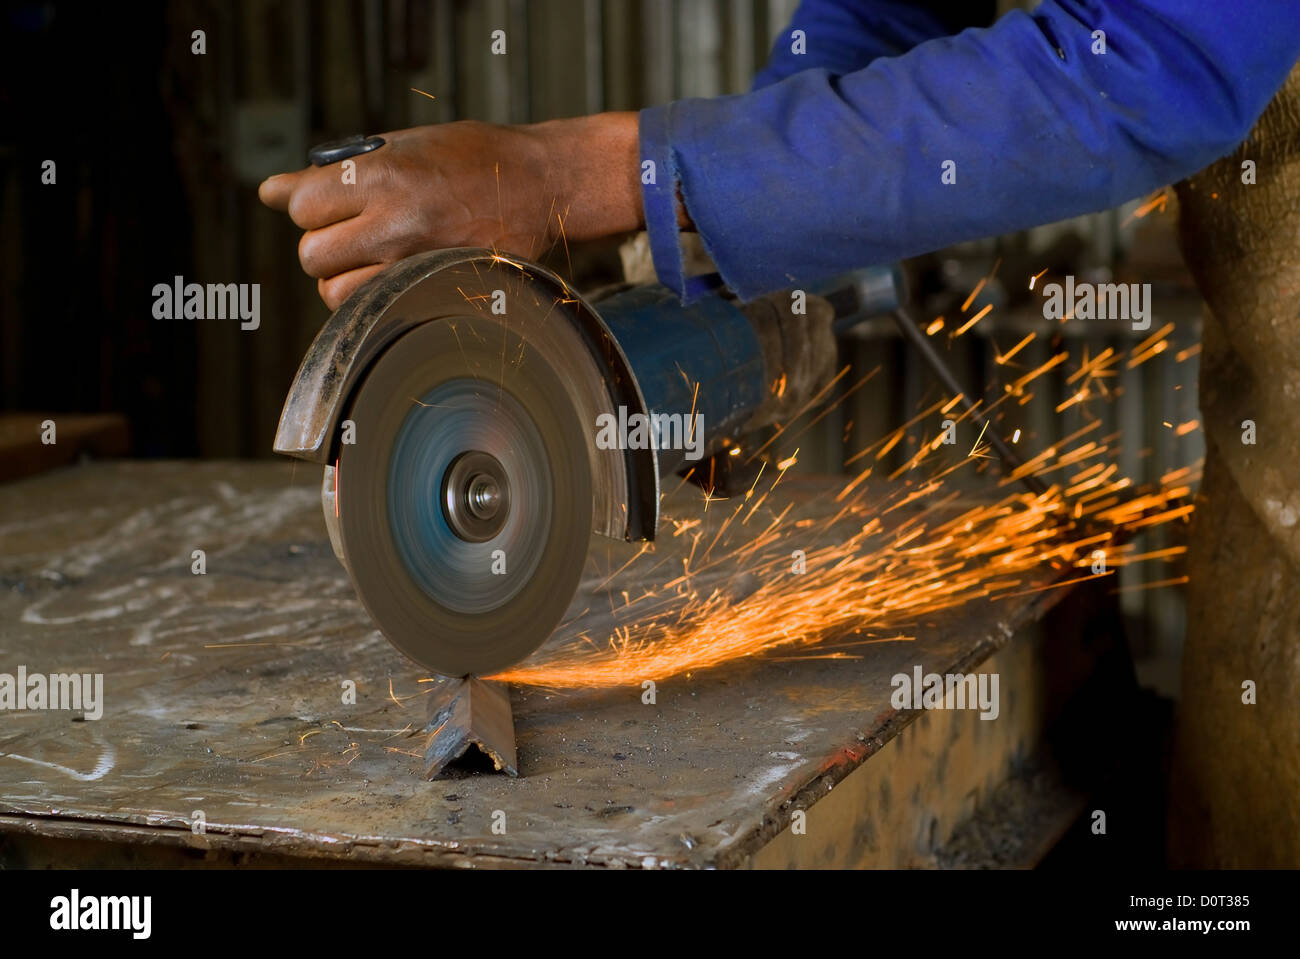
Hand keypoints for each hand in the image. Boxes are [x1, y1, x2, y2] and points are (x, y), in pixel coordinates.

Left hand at [258, 114, 642, 309]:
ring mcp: (418, 263)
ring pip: (337, 294)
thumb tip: (272, 192)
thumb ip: (336, 170)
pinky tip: (395, 278)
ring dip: (345, 280)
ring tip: (373, 259)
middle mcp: (396, 222)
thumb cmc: (474, 156)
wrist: (542, 183)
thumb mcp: (404, 144)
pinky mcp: (438, 289)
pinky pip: (377, 310)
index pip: (302, 206)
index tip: (330, 205)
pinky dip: (375, 300)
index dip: (310, 206)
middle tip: (351, 235)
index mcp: (383, 176)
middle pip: (312, 256)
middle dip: (323, 247)